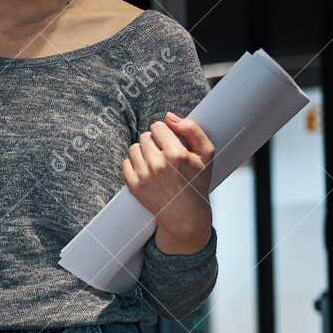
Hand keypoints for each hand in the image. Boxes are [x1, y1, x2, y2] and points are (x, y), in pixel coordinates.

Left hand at [121, 112, 214, 254]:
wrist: (185, 215)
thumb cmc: (197, 182)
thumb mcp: (206, 154)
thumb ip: (192, 130)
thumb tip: (169, 117)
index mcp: (176, 154)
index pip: (158, 126)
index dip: (164, 132)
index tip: (170, 141)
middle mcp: (158, 165)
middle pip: (145, 136)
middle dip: (154, 142)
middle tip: (164, 154)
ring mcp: (144, 176)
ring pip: (134, 148)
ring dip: (143, 152)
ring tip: (155, 162)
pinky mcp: (133, 186)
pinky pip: (125, 163)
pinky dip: (134, 164)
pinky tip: (147, 171)